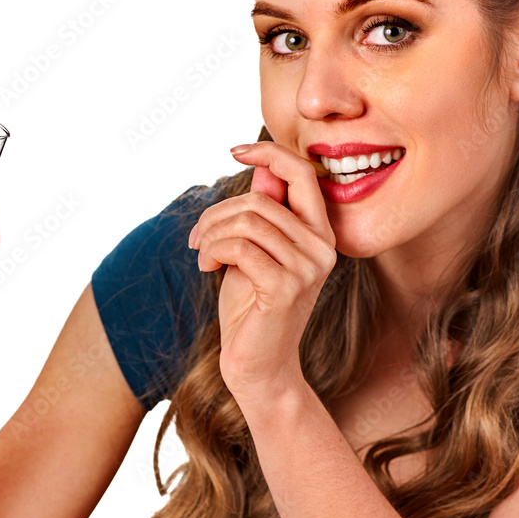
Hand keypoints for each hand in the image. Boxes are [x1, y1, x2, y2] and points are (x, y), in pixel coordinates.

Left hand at [189, 141, 335, 408]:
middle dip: (217, 213)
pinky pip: (240, 247)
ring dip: (210, 234)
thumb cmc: (250, 309)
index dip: (268, 153)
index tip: (233, 151)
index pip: (302, 173)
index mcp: (318, 233)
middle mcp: (322, 247)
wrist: (257, 366)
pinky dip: (213, 251)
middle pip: (261, 199)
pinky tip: (206, 268)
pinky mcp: (286, 287)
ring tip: (201, 254)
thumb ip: (262, 214)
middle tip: (197, 238)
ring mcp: (308, 268)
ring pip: (247, 221)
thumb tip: (262, 172)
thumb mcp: (252, 252)